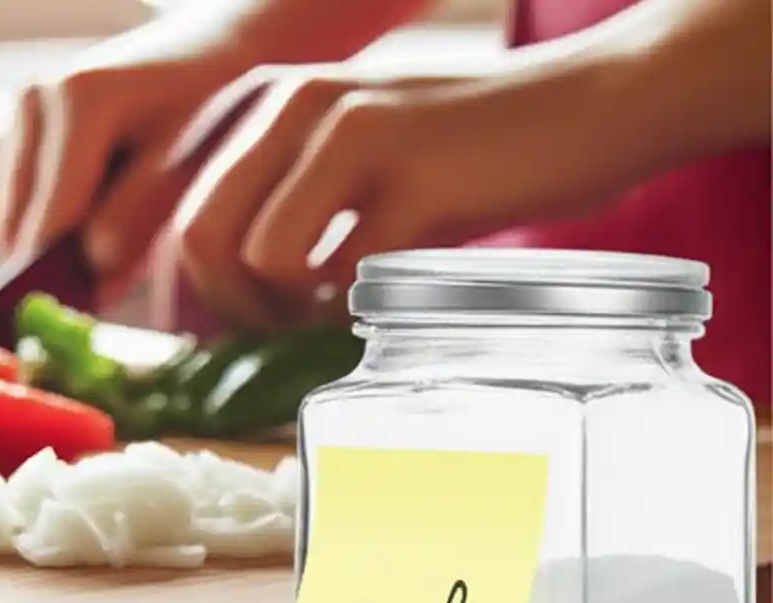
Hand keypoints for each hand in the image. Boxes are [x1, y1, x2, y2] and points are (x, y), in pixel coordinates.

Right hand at [0, 42, 250, 301]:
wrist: (211, 52)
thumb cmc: (213, 110)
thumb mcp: (189, 168)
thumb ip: (137, 226)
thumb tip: (91, 286)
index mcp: (78, 102)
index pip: (48, 221)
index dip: (68, 277)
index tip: (94, 313)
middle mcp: (34, 99)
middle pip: (20, 225)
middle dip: (63, 262)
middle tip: (120, 280)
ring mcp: (20, 111)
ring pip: (15, 218)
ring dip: (60, 243)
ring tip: (122, 233)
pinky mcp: (19, 127)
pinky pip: (23, 203)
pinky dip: (58, 222)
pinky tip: (106, 207)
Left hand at [165, 60, 648, 328]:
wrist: (588, 105)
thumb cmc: (465, 148)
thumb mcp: (355, 151)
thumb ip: (283, 199)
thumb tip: (223, 295)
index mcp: (274, 97)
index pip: (187, 207)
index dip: (205, 284)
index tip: (250, 317)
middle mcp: (299, 103)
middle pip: (203, 236)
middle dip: (235, 306)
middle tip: (285, 330)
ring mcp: (357, 134)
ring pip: (264, 259)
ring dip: (295, 310)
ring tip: (341, 309)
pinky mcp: (416, 179)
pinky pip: (346, 275)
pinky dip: (358, 306)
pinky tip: (391, 293)